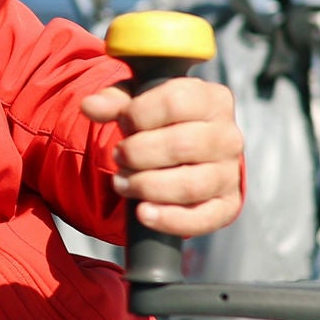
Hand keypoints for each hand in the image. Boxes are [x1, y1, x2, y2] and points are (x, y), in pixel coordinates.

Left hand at [79, 77, 243, 237]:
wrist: (182, 153)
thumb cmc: (160, 121)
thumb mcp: (138, 102)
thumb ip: (114, 101)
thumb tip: (90, 106)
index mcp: (212, 100)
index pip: (176, 102)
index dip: (139, 114)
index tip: (124, 121)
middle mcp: (228, 136)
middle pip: (182, 144)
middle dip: (138, 152)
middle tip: (118, 155)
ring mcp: (230, 173)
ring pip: (191, 184)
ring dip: (147, 186)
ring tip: (122, 182)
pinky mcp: (225, 206)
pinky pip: (203, 218)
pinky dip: (170, 219)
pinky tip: (143, 212)